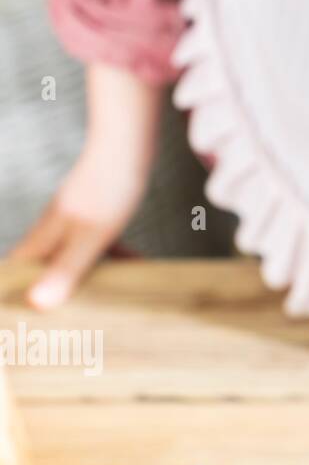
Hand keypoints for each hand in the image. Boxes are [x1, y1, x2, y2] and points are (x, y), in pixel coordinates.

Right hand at [7, 64, 161, 308]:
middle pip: (47, 268)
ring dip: (91, 278)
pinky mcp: (98, 213)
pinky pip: (101, 244)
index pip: (17, 270)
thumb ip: (66, 269)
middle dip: (56, 293)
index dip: (16, 293)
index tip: (21, 320)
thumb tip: (37, 305)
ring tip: (108, 303)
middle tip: (72, 322)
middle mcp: (55, 229)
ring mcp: (76, 220)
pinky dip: (115, 258)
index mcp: (44, 237)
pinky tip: (136, 266)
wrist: (129, 143)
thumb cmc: (109, 186)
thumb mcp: (91, 234)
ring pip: (77, 257)